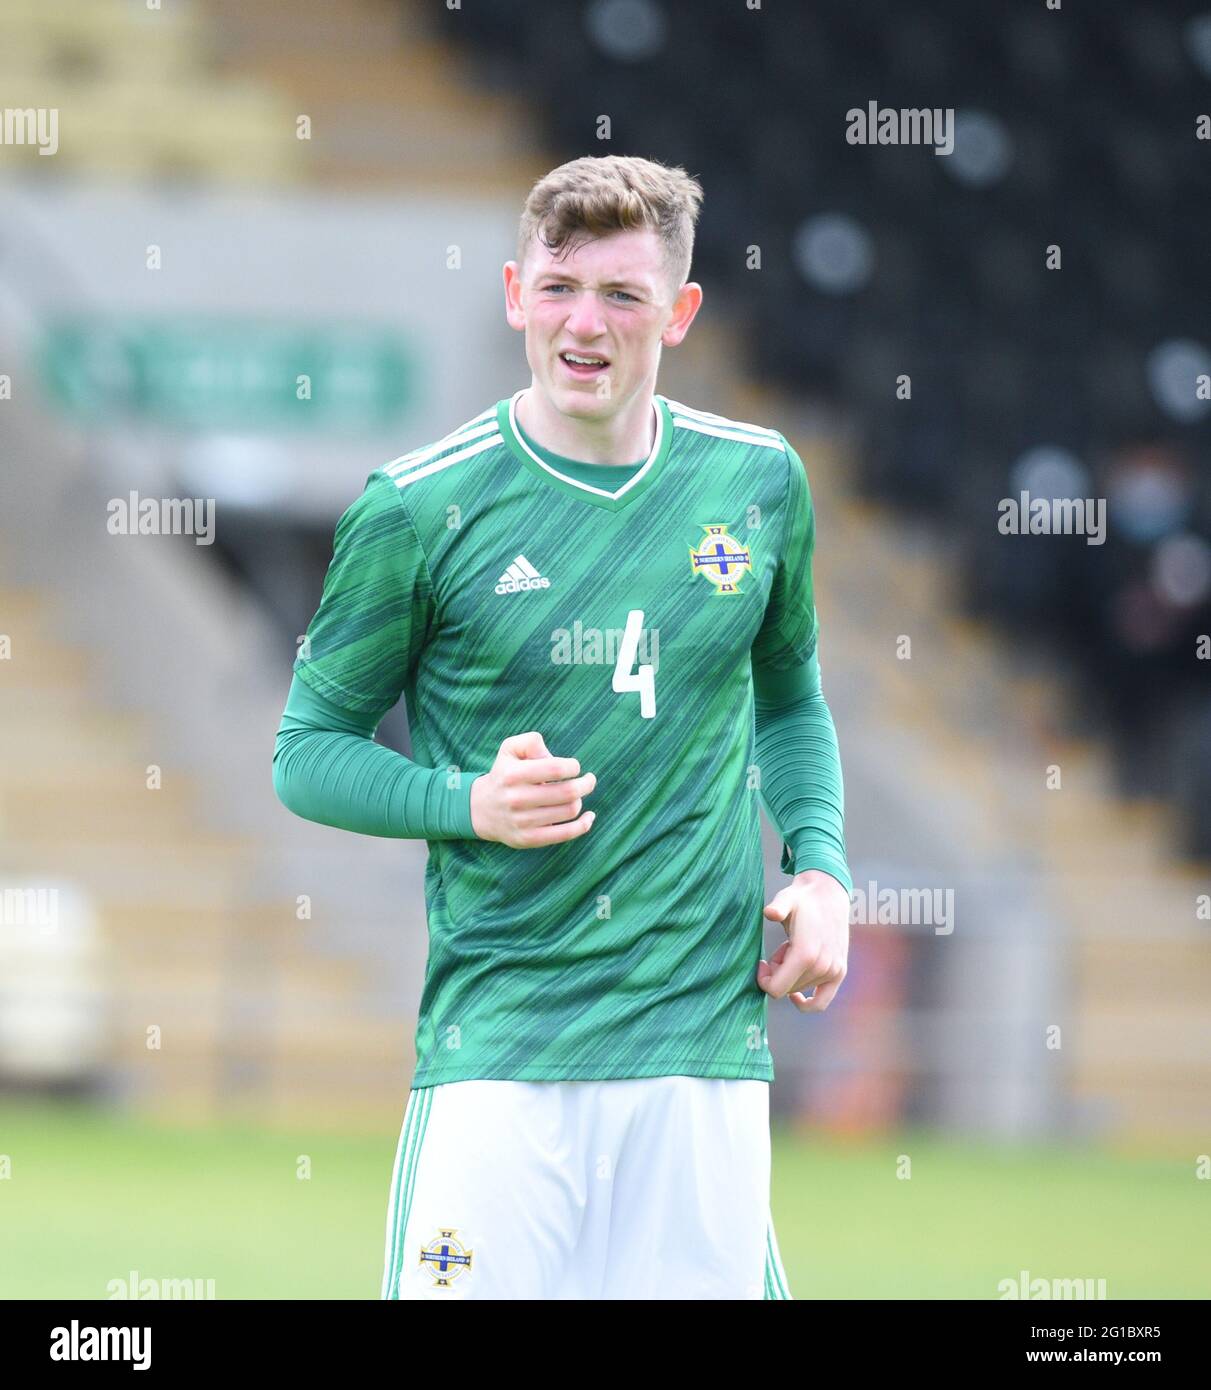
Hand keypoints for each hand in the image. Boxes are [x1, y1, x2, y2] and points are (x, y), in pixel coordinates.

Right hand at [470, 731, 596, 847]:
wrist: (482, 809)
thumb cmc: (505, 774)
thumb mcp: (510, 749)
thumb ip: (531, 742)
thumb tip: (552, 756)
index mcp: (512, 774)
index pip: (555, 768)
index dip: (573, 766)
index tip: (574, 767)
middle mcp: (516, 799)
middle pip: (567, 792)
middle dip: (586, 784)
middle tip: (588, 780)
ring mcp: (522, 822)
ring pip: (569, 811)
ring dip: (580, 800)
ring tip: (576, 795)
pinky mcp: (528, 839)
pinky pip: (565, 834)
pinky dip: (583, 825)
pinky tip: (589, 816)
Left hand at [756, 870, 849, 1011]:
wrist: (829, 894)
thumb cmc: (802, 899)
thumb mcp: (787, 899)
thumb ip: (778, 906)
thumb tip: (770, 913)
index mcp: (805, 954)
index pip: (776, 989)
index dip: (763, 980)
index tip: (762, 963)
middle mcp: (821, 966)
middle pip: (786, 988)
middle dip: (777, 973)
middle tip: (781, 950)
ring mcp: (833, 971)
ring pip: (800, 989)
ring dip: (791, 975)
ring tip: (792, 950)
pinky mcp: (839, 973)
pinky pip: (822, 1002)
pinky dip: (807, 1003)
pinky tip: (796, 997)